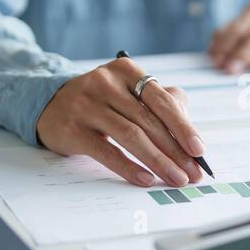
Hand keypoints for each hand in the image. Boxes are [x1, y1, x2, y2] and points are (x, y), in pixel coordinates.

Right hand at [36, 56, 205, 187]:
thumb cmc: (100, 101)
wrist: (49, 104)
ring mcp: (86, 105)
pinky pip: (106, 151)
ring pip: (131, 136)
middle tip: (191, 172)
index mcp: (126, 70)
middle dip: (175, 150)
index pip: (162, 100)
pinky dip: (129, 167)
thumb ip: (160, 104)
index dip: (183, 127)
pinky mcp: (71, 129)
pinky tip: (146, 178)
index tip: (199, 150)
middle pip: (149, 120)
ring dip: (158, 161)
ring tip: (175, 178)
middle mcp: (105, 83)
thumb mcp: (128, 92)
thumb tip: (189, 135)